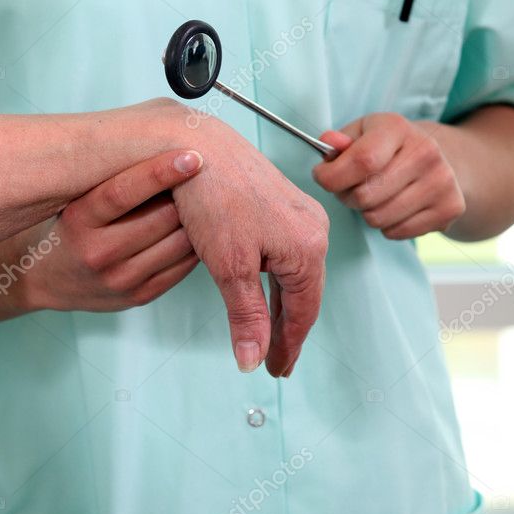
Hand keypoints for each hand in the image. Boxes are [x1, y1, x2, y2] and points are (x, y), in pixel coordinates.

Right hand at [25, 148, 203, 312]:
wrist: (42, 277)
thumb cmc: (68, 224)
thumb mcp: (74, 198)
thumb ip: (111, 178)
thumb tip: (165, 142)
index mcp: (78, 220)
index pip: (123, 192)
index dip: (161, 171)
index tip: (192, 155)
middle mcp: (98, 252)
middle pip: (161, 217)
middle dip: (188, 193)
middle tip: (209, 173)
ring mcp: (120, 279)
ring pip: (179, 243)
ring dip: (197, 219)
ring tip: (207, 198)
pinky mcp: (139, 296)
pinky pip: (183, 266)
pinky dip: (195, 244)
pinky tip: (196, 227)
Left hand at [165, 109, 328, 378]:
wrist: (199, 143)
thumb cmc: (213, 197)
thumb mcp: (229, 265)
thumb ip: (246, 316)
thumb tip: (252, 362)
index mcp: (308, 246)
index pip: (303, 312)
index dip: (288, 345)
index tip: (275, 370)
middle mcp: (313, 228)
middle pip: (305, 293)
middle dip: (287, 328)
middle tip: (275, 361)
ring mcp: (301, 213)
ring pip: (295, 272)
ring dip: (282, 304)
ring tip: (268, 332)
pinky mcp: (283, 203)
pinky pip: (286, 252)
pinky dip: (275, 277)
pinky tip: (261, 288)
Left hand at [312, 113, 465, 239]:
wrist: (438, 158)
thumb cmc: (386, 148)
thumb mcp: (360, 134)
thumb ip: (338, 142)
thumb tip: (329, 142)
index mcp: (397, 128)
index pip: (362, 161)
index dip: (332, 177)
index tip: (322, 177)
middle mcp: (425, 151)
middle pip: (366, 195)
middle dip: (347, 197)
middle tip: (351, 189)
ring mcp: (442, 180)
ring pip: (378, 218)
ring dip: (366, 213)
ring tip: (374, 197)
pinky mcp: (451, 207)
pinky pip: (397, 232)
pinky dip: (387, 226)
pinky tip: (394, 208)